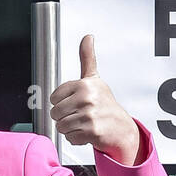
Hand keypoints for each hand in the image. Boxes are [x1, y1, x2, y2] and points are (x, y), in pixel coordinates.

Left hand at [48, 35, 140, 164]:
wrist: (121, 127)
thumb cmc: (104, 103)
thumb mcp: (94, 79)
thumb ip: (87, 58)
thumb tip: (88, 37)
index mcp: (84, 84)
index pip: (54, 98)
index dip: (62, 102)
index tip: (76, 102)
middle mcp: (87, 98)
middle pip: (55, 113)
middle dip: (64, 117)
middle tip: (79, 115)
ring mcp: (89, 115)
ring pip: (61, 126)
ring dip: (70, 128)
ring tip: (83, 123)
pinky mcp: (91, 131)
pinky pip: (70, 137)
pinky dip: (76, 139)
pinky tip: (87, 132)